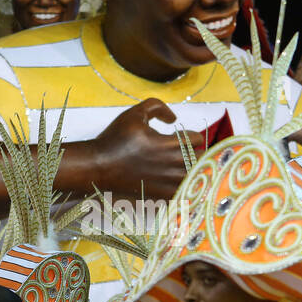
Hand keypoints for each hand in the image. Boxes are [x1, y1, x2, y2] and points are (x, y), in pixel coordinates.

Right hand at [87, 100, 204, 199]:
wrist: (99, 165)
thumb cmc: (116, 138)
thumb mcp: (134, 113)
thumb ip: (157, 107)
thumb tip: (174, 118)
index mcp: (167, 144)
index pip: (197, 139)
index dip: (192, 135)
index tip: (183, 137)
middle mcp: (171, 164)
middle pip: (201, 159)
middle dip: (198, 153)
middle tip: (188, 151)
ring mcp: (166, 181)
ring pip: (197, 177)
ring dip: (195, 170)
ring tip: (187, 166)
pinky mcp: (160, 193)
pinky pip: (184, 194)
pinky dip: (187, 188)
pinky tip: (179, 181)